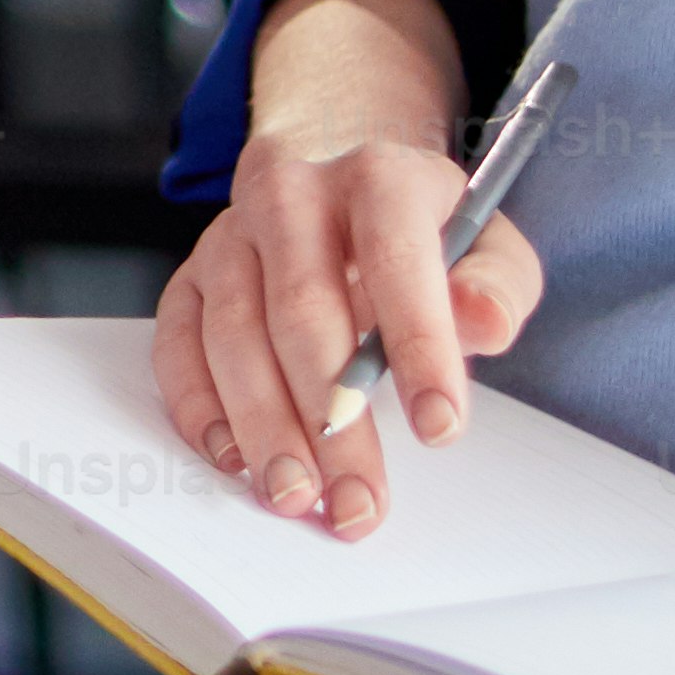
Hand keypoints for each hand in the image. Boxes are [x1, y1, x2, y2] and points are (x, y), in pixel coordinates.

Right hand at [151, 0, 533, 537]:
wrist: (344, 195)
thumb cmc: (423, 236)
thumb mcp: (487, 246)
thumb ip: (496, 285)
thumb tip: (484, 318)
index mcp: (376, 175)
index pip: (395, 257)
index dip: (418, 346)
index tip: (439, 428)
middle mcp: (289, 193)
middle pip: (303, 308)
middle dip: (331, 418)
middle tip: (357, 499)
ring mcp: (228, 234)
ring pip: (233, 333)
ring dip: (264, 426)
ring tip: (298, 495)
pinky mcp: (190, 276)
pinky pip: (177, 343)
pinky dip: (199, 407)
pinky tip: (234, 456)